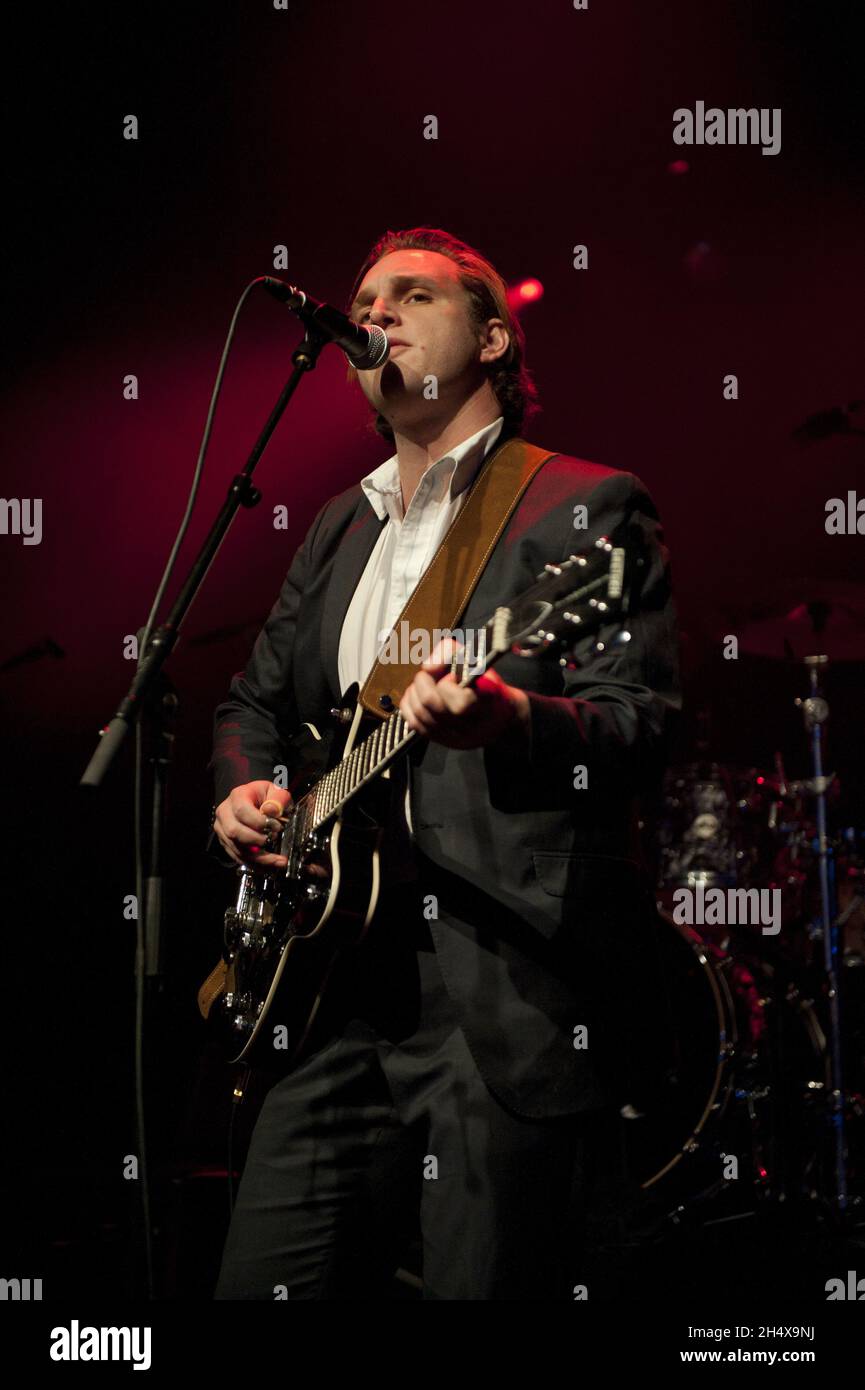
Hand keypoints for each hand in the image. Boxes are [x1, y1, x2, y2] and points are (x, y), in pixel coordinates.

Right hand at [213, 779, 291, 868]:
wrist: (258, 802)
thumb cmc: (267, 797)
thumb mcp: (277, 791)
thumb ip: (277, 799)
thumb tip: (271, 811)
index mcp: (237, 796)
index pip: (242, 811)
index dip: (259, 822)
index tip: (276, 827)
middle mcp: (225, 813)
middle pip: (234, 831)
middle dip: (256, 840)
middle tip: (274, 840)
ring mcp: (223, 829)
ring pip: (236, 848)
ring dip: (259, 858)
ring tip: (278, 860)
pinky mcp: (226, 843)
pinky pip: (238, 857)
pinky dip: (255, 864)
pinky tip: (270, 865)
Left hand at [398, 639, 529, 749]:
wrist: (500, 719)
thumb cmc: (487, 686)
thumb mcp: (477, 660)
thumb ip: (450, 653)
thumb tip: (428, 667)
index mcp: (487, 703)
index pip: (461, 702)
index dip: (447, 685)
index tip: (452, 675)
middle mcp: (473, 725)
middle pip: (434, 705)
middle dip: (423, 683)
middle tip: (428, 676)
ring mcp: (458, 737)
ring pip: (421, 715)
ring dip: (415, 694)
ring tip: (422, 685)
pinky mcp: (444, 742)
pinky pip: (415, 726)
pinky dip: (409, 707)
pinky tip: (416, 697)